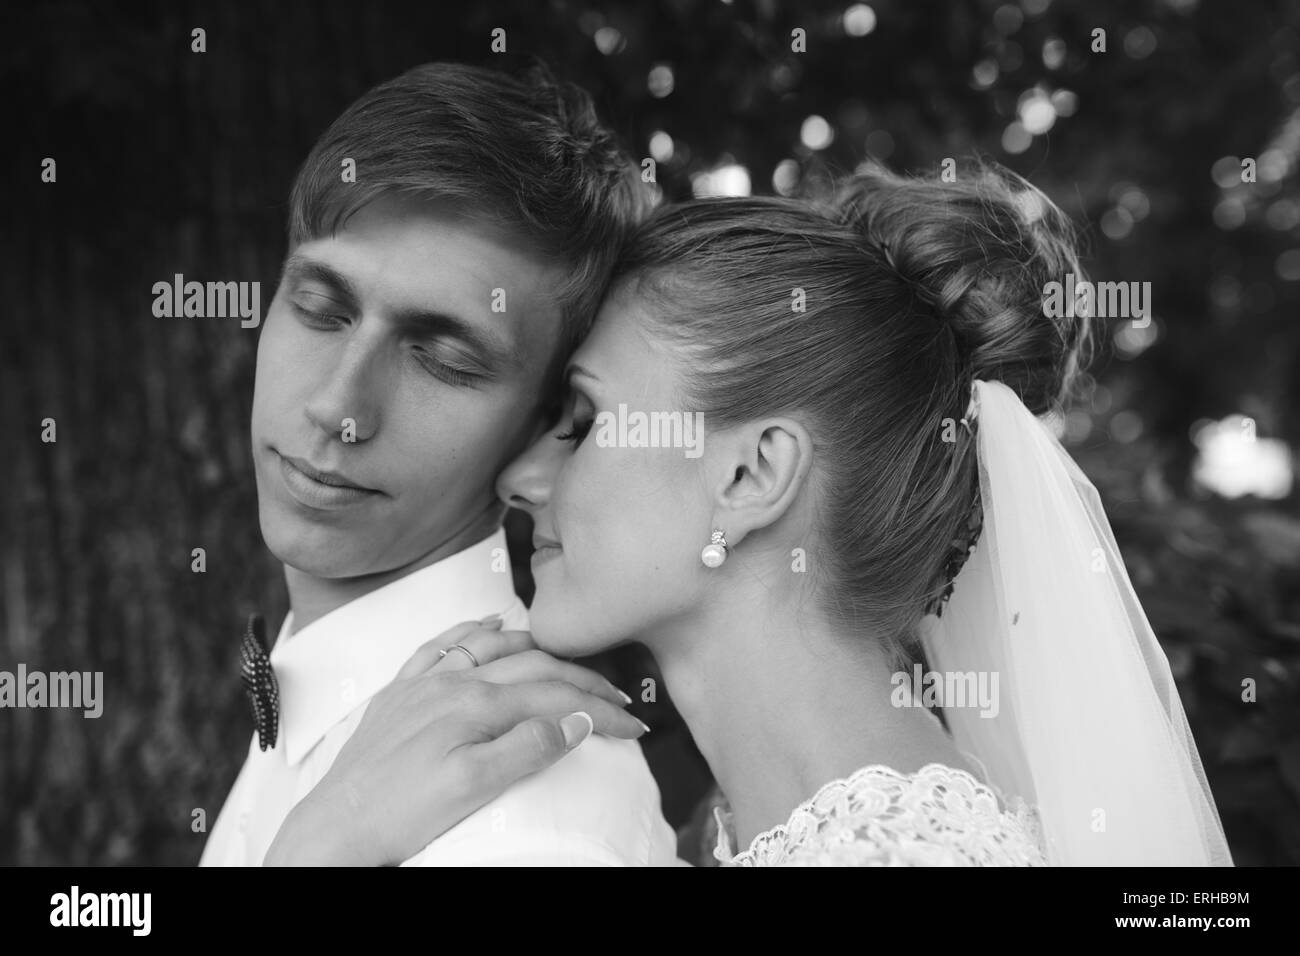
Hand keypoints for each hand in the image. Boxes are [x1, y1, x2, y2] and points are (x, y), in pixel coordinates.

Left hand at [264, 619, 642, 865]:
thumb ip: (527, 748)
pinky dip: (472, 631)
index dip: (601, 711)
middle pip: (534, 666)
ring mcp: (424, 683)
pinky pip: (441, 644)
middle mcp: (452, 682)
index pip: (556, 698)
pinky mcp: (401, 693)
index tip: (634, 725)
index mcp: (475, 704)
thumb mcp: (473, 789)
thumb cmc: (400, 813)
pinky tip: (487, 626)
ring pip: (492, 646)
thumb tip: (576, 721)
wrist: (336, 827)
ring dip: (537, 647)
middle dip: (583, 679)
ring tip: (570, 658)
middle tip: (618, 696)